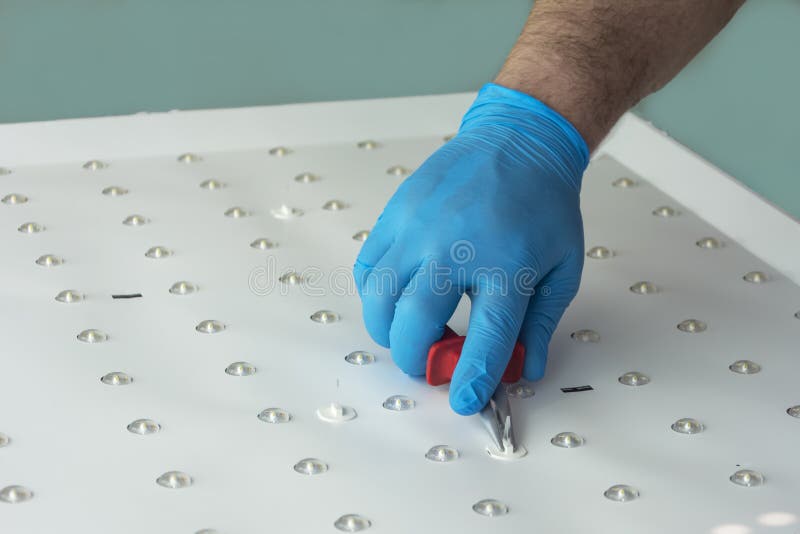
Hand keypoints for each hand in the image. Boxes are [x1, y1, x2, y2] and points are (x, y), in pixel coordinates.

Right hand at [354, 83, 588, 414]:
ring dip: (387, 331)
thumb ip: (541, 323)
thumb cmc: (543, 204)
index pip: (484, 340)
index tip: (462, 400)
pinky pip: (368, 268)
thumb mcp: (562, 268)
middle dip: (416, 360)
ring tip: (408, 332)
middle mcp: (454, 250)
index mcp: (506, 267)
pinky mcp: (396, 214)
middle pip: (414, 324)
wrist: (517, 142)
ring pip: (378, 299)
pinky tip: (397, 297)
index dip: (470, 379)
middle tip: (429, 365)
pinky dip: (375, 294)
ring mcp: (418, 230)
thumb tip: (524, 368)